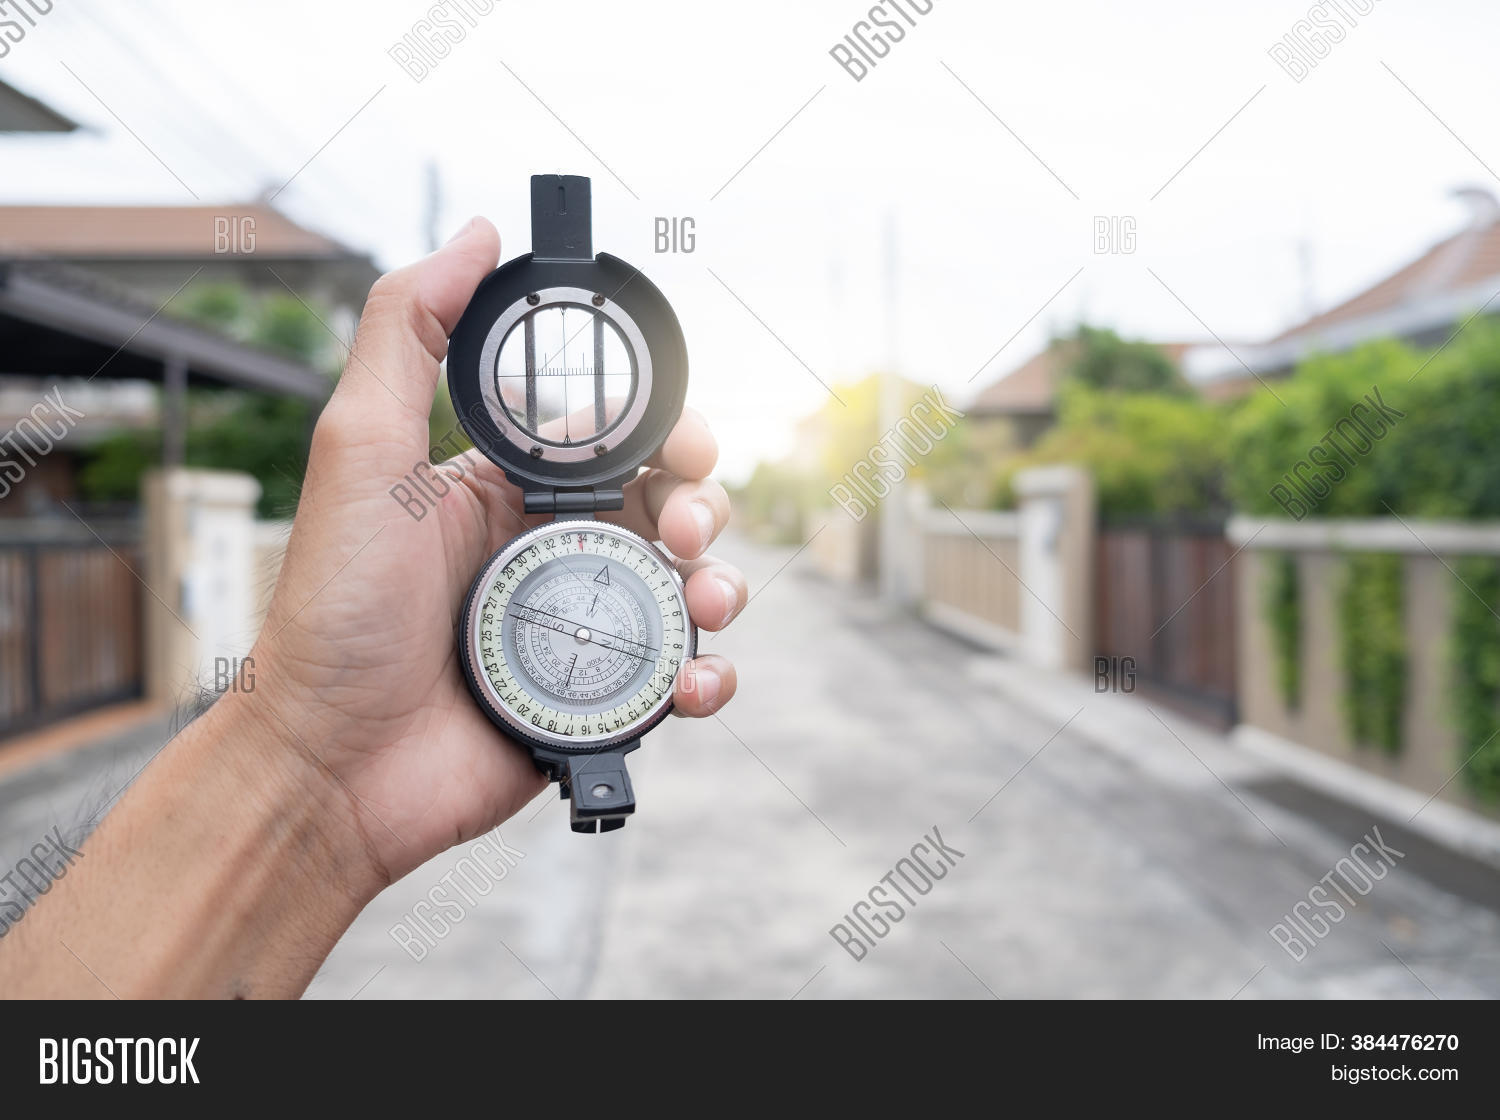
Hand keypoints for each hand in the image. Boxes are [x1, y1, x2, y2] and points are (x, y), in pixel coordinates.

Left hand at [243, 217, 742, 885]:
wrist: (329, 768)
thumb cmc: (334, 614)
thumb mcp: (360, 451)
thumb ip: (410, 332)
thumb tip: (475, 235)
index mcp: (507, 486)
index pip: (617, 434)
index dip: (668, 427)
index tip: (683, 443)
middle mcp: (551, 548)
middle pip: (672, 505)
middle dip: (706, 505)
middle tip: (687, 533)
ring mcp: (578, 625)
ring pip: (689, 587)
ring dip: (724, 584)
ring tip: (708, 602)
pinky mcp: (596, 700)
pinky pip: (677, 675)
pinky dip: (708, 676)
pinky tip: (696, 681)